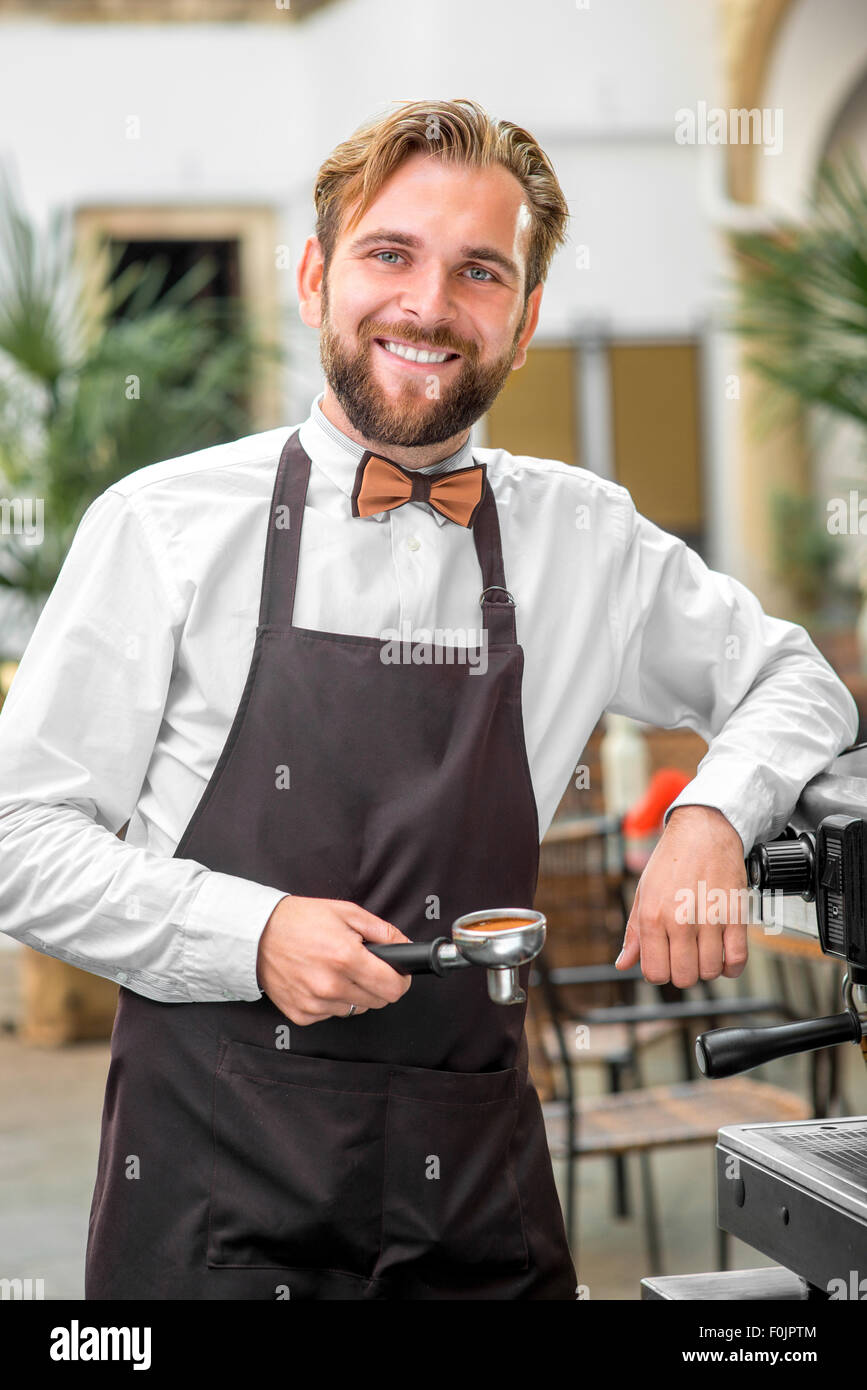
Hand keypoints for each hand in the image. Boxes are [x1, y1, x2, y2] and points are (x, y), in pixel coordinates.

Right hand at [256, 896, 411, 1024]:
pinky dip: (332, 1000)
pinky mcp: (301, 1015)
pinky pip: (332, 1014)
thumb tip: (406, 946)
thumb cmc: (300, 920)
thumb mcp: (346, 913)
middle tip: (365, 966)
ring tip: (337, 970)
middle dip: (379, 984)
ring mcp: (315, 1003)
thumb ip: (383, 931)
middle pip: (379, 1002)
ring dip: (354, 993)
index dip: (401, 980)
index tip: (398, 974)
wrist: (257, 934)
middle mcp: (330, 985)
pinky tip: (320, 980)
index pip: (392, 988)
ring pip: (356, 1009)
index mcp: (345, 958)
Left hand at [615, 805, 748, 986]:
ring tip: (704, 949)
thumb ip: (634, 932)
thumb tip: (624, 963)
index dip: (660, 973)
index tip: (665, 961)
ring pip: (710, 972)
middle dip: (684, 972)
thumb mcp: (643, 893)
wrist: (703, 831)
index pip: (655, 973)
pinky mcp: (735, 915)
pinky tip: (725, 954)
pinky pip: (737, 959)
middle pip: (684, 978)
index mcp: (652, 916)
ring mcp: (709, 918)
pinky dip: (732, 966)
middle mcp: (679, 920)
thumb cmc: (671, 860)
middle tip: (686, 955)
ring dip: (708, 968)